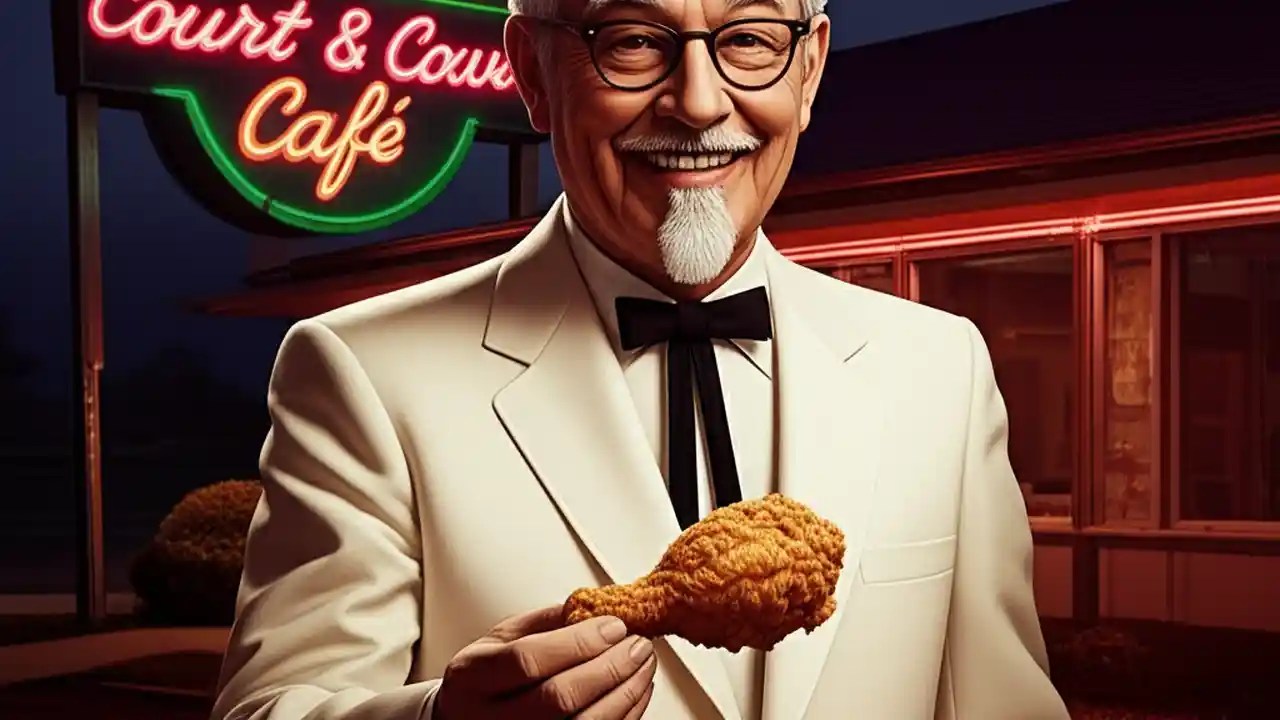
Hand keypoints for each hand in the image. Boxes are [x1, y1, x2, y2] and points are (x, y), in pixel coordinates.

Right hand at [434, 604, 657, 719]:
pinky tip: (635, 691)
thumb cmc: (484, 679)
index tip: (614, 626)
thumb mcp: (499, 639)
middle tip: (638, 645)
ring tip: (644, 665)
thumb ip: (544, 622)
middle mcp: (489, 719)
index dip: (578, 643)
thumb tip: (596, 609)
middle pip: (559, 697)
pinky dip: (624, 714)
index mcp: (472, 677)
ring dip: (625, 693)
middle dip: (610, 667)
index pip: (528, 660)